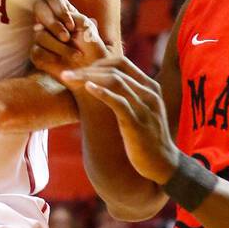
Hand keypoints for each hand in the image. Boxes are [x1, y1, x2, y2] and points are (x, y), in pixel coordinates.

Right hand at [29, 0, 109, 84]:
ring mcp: (42, 38)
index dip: (59, 9)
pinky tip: (59, 61)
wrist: (92, 70)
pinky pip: (35, 51)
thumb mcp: (86, 26)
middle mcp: (50, 22)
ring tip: (75, 55)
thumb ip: (70, 15)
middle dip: (53, 25)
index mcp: (63, 12)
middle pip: (39, 10)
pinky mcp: (37, 54)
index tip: (71, 26)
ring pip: (39, 35)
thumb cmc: (92, 47)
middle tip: (67, 38)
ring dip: (59, 47)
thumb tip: (42, 21)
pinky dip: (49, 56)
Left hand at [61, 56, 178, 184]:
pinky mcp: (137, 123)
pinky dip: (101, 92)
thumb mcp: (139, 112)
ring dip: (88, 78)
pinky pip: (119, 102)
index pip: (121, 63)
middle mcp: (149, 93)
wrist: (162, 164)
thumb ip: (126, 97)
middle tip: (66, 74)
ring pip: (115, 81)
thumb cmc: (146, 139)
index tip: (78, 71)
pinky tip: (86, 88)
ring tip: (68, 78)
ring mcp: (145, 107)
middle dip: (87, 69)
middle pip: (115, 69)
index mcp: (149, 87)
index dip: (96, 64)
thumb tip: (100, 88)